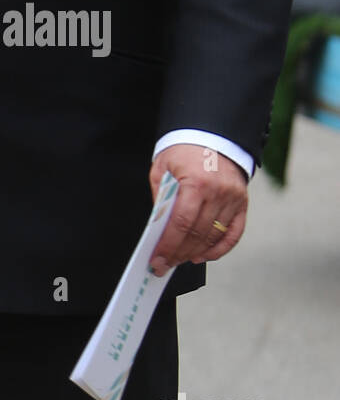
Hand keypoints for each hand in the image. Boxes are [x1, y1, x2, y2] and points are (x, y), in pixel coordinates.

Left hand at [148, 144, 247, 275]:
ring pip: (214, 236)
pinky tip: (204, 255)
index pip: (181, 223)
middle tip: (165, 265)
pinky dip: (219, 249)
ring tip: (180, 259)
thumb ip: (161, 197)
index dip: (168, 245)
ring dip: (196, 252)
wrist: (212, 135)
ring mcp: (233, 199)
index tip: (157, 260)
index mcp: (196, 182)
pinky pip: (233, 234)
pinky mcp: (242, 203)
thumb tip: (158, 229)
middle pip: (197, 233)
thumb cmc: (182, 151)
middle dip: (179, 253)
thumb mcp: (162, 168)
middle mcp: (218, 192)